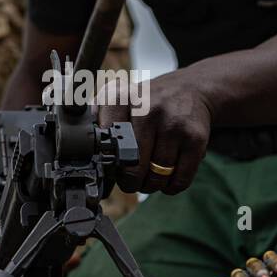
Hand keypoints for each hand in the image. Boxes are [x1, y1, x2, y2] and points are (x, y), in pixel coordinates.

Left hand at [97, 70, 211, 195]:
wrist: (191, 89)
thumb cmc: (147, 102)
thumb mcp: (117, 100)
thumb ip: (95, 121)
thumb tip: (80, 155)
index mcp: (120, 98)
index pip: (106, 148)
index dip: (108, 166)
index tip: (112, 168)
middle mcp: (147, 108)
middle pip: (132, 169)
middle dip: (130, 182)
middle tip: (131, 178)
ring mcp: (173, 123)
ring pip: (156, 178)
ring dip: (151, 185)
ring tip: (149, 175)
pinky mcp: (196, 138)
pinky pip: (179, 181)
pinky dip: (171, 186)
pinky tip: (168, 175)